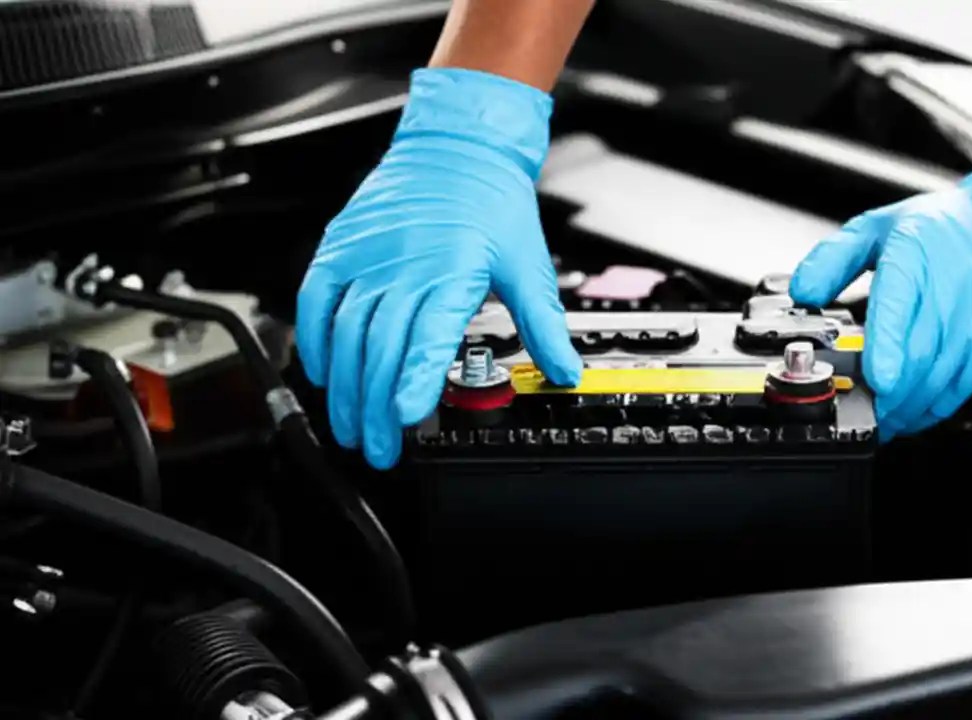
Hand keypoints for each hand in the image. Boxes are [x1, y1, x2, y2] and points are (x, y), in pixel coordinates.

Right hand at [296, 68, 581, 468]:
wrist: (456, 147)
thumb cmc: (491, 202)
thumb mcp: (527, 264)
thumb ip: (543, 325)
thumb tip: (565, 371)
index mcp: (452, 272)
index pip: (428, 337)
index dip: (414, 379)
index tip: (404, 416)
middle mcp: (405, 266)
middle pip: (381, 348)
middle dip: (376, 407)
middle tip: (378, 450)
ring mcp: (367, 257)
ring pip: (346, 333)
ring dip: (345, 387)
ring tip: (350, 427)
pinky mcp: (341, 248)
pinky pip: (317, 300)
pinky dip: (315, 340)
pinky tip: (324, 373)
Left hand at [789, 144, 971, 440]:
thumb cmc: (943, 230)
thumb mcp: (876, 228)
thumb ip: (833, 259)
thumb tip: (803, 290)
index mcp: (914, 258)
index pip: (901, 307)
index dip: (889, 348)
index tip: (877, 378)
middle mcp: (949, 294)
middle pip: (919, 357)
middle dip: (886, 394)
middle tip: (857, 410)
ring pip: (939, 381)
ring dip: (905, 408)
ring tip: (877, 418)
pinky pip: (958, 391)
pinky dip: (929, 410)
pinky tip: (907, 412)